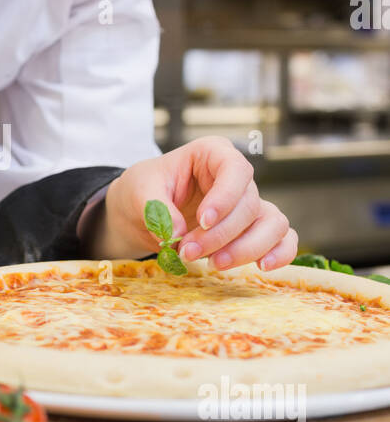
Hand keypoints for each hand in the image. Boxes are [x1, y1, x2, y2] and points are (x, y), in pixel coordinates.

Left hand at [97, 136, 297, 270]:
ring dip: (247, 248)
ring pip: (273, 223)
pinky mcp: (252, 230)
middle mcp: (236, 178)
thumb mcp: (139, 191)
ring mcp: (248, 205)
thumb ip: (156, 208)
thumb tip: (178, 234)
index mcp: (212, 154)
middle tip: (186, 251)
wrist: (139, 213)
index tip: (202, 221)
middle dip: (220, 235)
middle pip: (249, 204)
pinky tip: (262, 267)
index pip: (235, 169)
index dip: (225, 198)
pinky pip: (283, 239)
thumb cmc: (143, 191)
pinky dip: (280, 254)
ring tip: (213, 264)